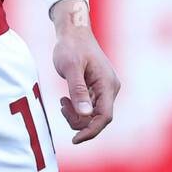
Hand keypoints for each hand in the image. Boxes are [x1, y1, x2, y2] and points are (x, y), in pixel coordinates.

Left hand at [50, 0, 118, 143]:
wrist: (73, 31)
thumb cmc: (71, 46)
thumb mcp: (70, 67)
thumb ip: (77, 90)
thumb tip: (85, 115)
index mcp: (107, 84)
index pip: (104, 117)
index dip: (90, 131)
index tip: (75, 140)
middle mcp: (111, 87)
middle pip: (97, 118)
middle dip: (78, 120)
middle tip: (61, 105)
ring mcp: (106, 88)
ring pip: (93, 114)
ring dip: (76, 114)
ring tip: (62, 101)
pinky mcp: (99, 88)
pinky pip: (90, 108)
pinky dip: (77, 108)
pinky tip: (66, 99)